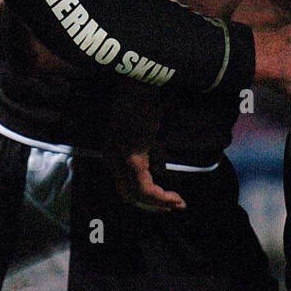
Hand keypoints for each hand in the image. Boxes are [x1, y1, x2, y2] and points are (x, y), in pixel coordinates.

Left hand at [103, 82, 184, 211]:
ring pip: (137, 195)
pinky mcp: (132, 158)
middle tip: (173, 206)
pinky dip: (160, 197)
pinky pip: (145, 188)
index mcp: (113, 151)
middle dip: (152, 204)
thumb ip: (152, 149)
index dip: (146, 195)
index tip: (167, 198)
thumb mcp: (149, 130)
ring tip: (178, 204)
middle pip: (128, 194)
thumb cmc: (147, 99)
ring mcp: (119, 159)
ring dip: (159, 203)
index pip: (125, 184)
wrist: (143, 84)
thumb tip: (161, 166)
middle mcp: (111, 158)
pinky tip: (174, 198)